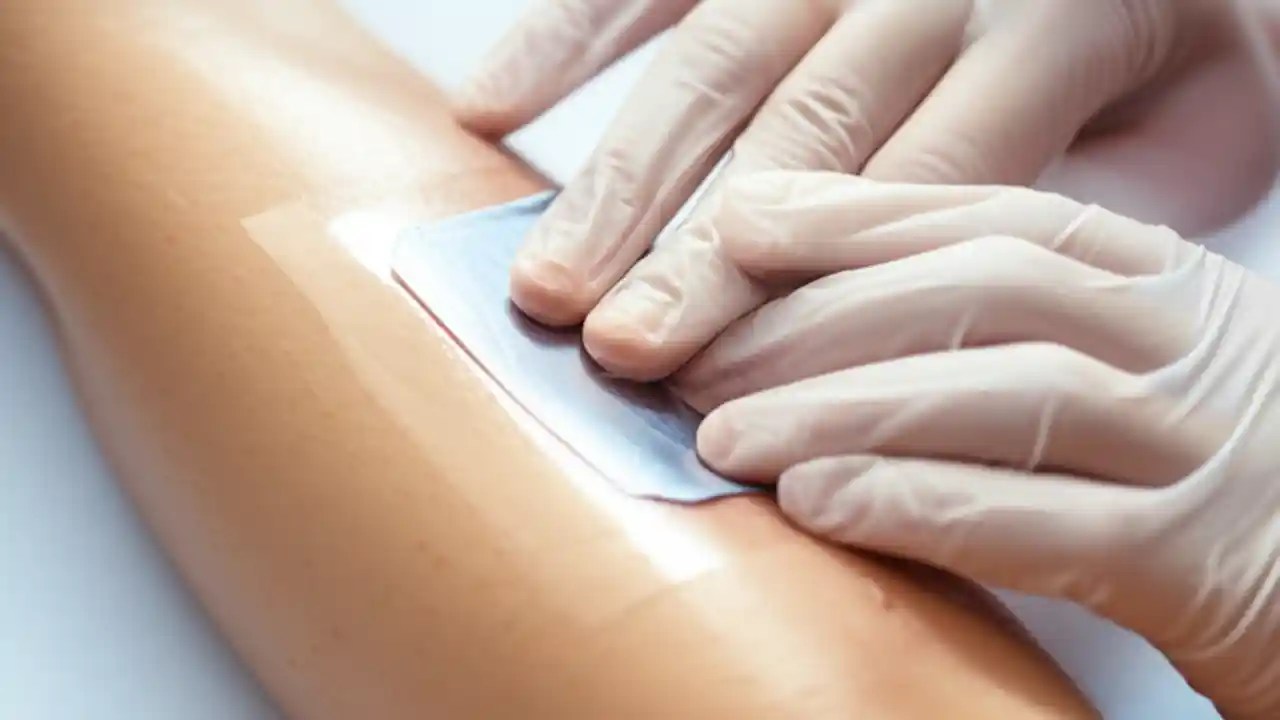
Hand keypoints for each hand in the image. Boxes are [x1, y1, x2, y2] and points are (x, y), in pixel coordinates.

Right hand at [455, 0, 1276, 380]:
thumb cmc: (1167, 51)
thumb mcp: (1189, 136)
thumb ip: (1081, 220)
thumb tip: (934, 326)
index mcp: (1046, 30)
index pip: (909, 190)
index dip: (814, 299)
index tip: (728, 390)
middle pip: (798, 136)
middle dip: (698, 253)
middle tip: (618, 351)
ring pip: (714, 64)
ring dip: (618, 177)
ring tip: (547, 282)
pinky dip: (566, 35)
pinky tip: (490, 107)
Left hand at [676, 171, 1279, 719]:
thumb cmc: (1215, 474)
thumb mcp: (1130, 373)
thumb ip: (1008, 338)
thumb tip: (830, 333)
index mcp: (1159, 282)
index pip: (989, 217)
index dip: (853, 218)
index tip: (735, 226)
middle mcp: (1183, 339)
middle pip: (978, 289)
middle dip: (818, 318)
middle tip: (694, 356)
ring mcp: (1205, 442)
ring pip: (1001, 392)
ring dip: (842, 409)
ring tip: (723, 435)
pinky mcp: (1211, 561)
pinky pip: (1045, 522)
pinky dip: (919, 506)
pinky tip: (819, 506)